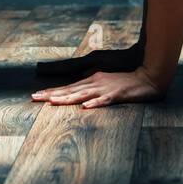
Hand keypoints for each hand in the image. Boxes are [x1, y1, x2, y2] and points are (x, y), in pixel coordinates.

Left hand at [31, 66, 165, 107]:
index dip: (51, 91)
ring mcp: (105, 88)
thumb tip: (80, 95)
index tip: (35, 96)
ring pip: (83, 94)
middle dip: (51, 94)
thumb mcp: (106, 82)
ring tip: (53, 102)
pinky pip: (104, 100)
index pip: (68, 87)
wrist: (148, 76)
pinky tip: (86, 107)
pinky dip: (95, 103)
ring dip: (68, 98)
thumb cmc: (126, 81)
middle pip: (70, 90)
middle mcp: (95, 83)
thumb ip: (93, 86)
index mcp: (91, 80)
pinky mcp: (117, 94)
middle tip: (34, 98)